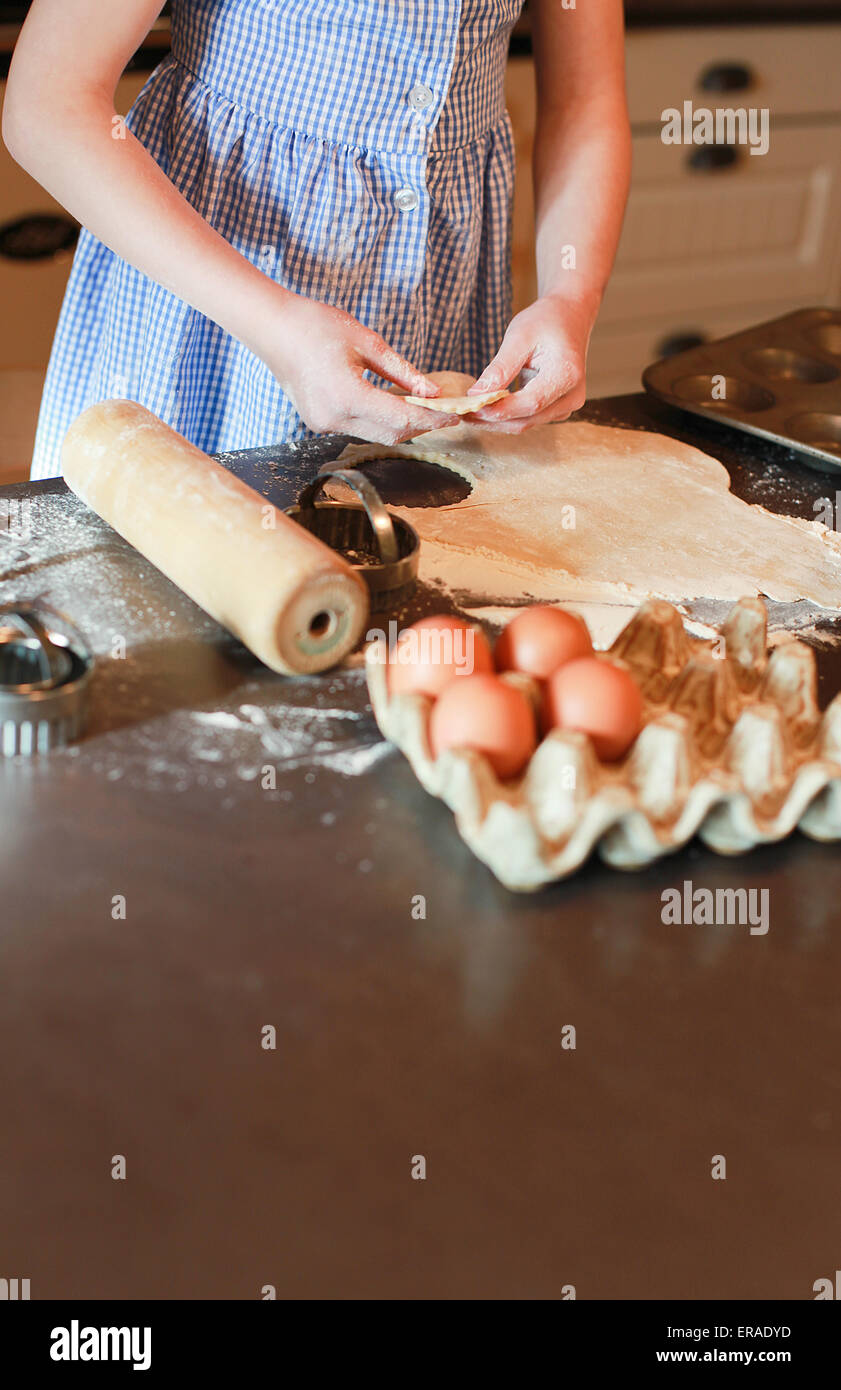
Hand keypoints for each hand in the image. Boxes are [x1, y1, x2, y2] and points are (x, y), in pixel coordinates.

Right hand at [262, 296, 460, 444]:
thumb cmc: (316, 326)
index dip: (432, 419)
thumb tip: (431, 391)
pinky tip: (392, 405)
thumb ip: (402, 371)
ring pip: (375, 434)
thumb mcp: (367, 342)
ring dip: (400, 425)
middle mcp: (334, 418)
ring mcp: (324, 424)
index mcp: (348, 396)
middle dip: (420, 426)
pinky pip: (358, 428)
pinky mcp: (319, 423)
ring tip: (422, 409)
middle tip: (444, 413)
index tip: (454, 416)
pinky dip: (379, 420)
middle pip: (391, 434)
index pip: (402, 418)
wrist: (272, 329)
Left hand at [466, 293, 597, 432]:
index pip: (530, 402)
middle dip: (492, 419)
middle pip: (527, 419)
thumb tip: (476, 394)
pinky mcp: (558, 409)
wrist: (569, 317)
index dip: (499, 409)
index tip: (470, 407)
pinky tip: (486, 408)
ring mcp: (567, 406)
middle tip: (462, 413)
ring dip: (496, 421)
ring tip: (469, 412)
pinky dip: (506, 416)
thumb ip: (500, 368)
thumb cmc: (546, 321)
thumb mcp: (520, 336)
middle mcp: (572, 396)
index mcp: (567, 374)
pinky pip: (528, 418)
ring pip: (526, 423)